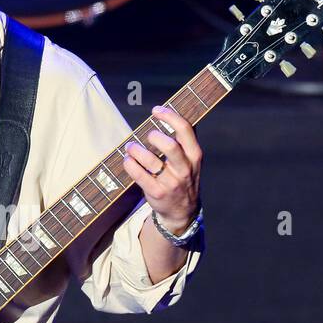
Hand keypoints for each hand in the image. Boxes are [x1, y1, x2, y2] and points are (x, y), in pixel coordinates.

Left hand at [122, 105, 202, 232]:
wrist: (182, 211)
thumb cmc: (183, 178)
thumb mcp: (191, 161)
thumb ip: (184, 140)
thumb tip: (170, 113)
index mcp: (195, 156)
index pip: (186, 130)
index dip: (170, 116)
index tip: (156, 110)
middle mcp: (185, 169)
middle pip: (170, 146)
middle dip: (154, 137)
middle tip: (147, 135)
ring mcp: (171, 183)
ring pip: (151, 161)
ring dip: (136, 150)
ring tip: (131, 147)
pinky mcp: (157, 193)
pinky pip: (140, 175)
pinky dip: (130, 165)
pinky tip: (128, 160)